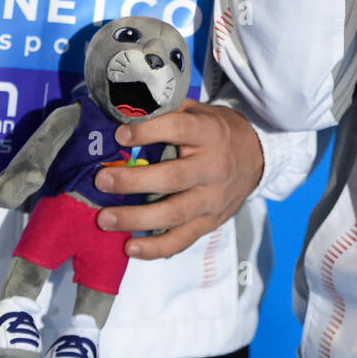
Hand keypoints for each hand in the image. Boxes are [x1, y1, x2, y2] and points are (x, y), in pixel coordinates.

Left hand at [94, 102, 263, 259]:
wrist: (254, 155)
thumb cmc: (214, 130)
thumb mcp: (197, 111)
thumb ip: (167, 111)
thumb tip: (124, 110)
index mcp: (209, 133)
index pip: (179, 130)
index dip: (148, 131)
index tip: (120, 134)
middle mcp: (214, 167)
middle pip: (173, 178)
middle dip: (134, 182)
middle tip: (102, 181)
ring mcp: (213, 199)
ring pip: (175, 213)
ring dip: (137, 218)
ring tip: (105, 219)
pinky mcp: (210, 222)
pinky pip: (182, 239)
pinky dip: (155, 247)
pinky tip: (130, 247)